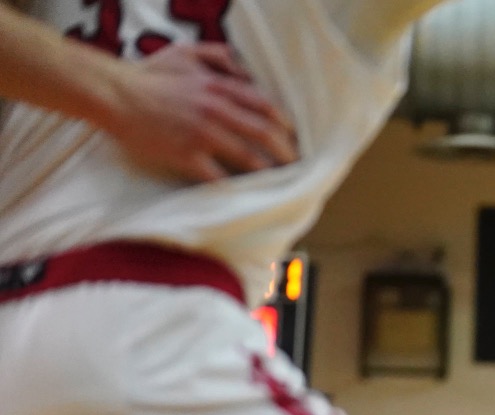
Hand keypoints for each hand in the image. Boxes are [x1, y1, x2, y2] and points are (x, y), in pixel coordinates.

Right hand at [102, 42, 296, 181]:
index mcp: (218, 87)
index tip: (295, 138)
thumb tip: (247, 70)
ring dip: (270, 173)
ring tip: (282, 183)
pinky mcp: (186, 155)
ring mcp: (202, 134)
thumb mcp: (185, 53)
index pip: (266, 106)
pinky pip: (219, 177)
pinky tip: (249, 196)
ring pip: (249, 159)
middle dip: (287, 153)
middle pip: (266, 134)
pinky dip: (237, 188)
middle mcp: (216, 110)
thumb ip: (219, 57)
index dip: (286, 125)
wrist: (111, 94)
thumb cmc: (147, 75)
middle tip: (297, 166)